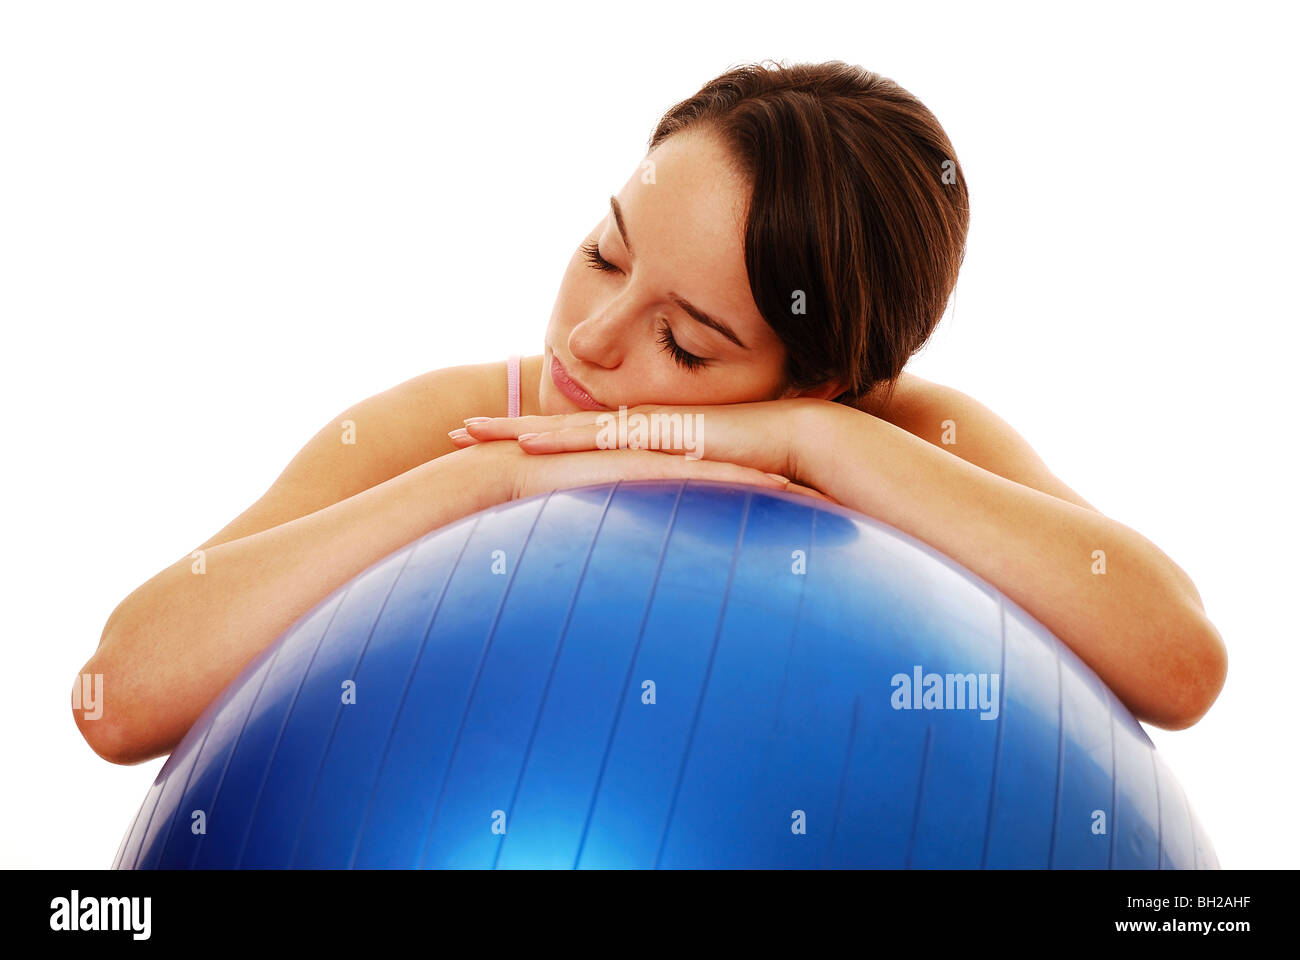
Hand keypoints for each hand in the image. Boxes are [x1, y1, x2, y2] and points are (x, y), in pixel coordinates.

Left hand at [449, 398, 838, 502]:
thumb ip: (681, 523)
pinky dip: (561, 440)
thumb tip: (662, 562)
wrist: (802, 447)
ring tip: (470, 434)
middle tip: (456, 434)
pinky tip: (526, 443)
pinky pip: (601, 439)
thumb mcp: (706, 506)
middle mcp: (633, 435)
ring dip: (516, 432)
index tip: (488, 449)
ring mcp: (645, 432)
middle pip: (556, 432)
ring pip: (566, 430)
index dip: (529, 444)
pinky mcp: (662, 437)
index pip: (572, 447)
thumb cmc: (762, 476)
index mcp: (638, 450)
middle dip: (503, 431)